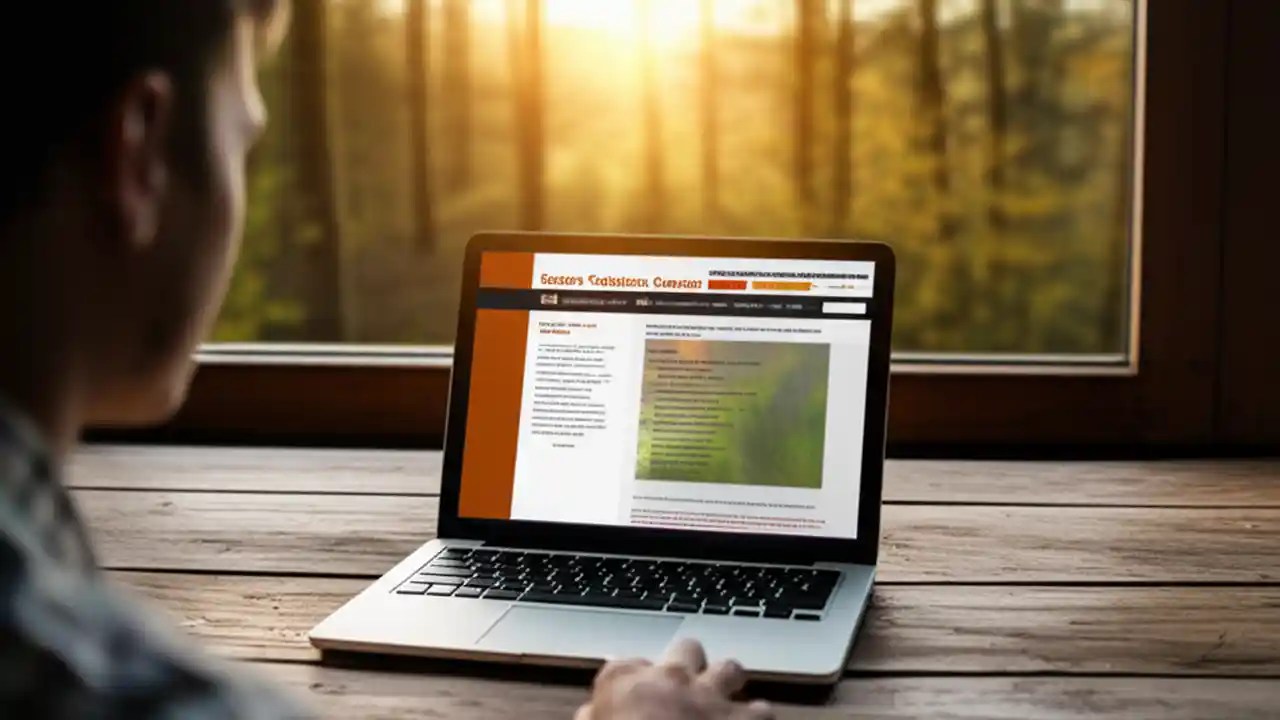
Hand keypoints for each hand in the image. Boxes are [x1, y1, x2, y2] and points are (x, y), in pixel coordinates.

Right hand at [576, 639, 773, 719]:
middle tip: (688, 681)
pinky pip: (762, 710)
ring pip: (729, 669)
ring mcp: (710, 695)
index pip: (623, 665)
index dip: (632, 678)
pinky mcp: (744, 719)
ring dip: (728, 684)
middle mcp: (669, 678)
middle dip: (690, 663)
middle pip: (686, 649)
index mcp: (624, 681)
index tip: (631, 691)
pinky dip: (758, 718)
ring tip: (726, 700)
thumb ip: (591, 718)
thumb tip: (588, 715)